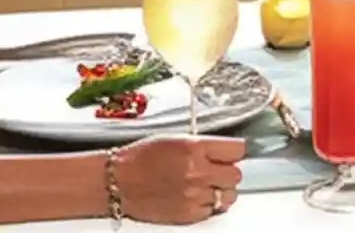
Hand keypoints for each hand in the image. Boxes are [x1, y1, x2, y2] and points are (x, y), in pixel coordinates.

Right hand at [115, 134, 244, 224]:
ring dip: (221, 190)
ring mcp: (194, 196)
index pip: (236, 150)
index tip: (231, 153)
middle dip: (227, 171)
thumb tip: (222, 151)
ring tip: (207, 185)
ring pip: (228, 196)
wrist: (117, 182)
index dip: (234, 151)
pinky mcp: (188, 215)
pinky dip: (207, 205)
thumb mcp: (174, 139)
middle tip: (216, 169)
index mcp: (194, 149)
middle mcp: (197, 173)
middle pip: (236, 175)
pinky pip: (212, 211)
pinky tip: (195, 196)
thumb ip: (202, 146)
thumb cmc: (138, 159)